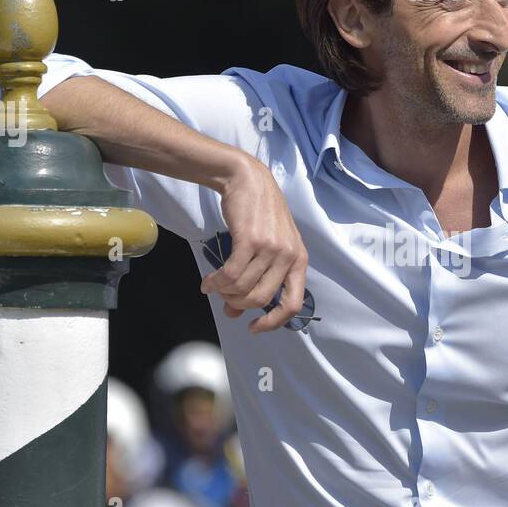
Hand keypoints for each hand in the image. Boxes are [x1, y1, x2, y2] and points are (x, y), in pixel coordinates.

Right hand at [203, 155, 307, 332]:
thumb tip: (233, 313)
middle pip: (262, 299)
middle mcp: (289, 256)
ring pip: (243, 287)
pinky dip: (216, 282)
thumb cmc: (260, 215)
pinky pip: (231, 274)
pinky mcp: (251, 240)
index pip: (293, 304)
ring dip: (224, 292)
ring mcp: (271, 248)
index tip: (254, 327)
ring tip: (213, 286)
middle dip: (239, 304)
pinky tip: (208, 282)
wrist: (248, 180)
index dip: (274, 322)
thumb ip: (257, 279)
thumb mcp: (270, 246)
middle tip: (225, 300)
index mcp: (299, 261)